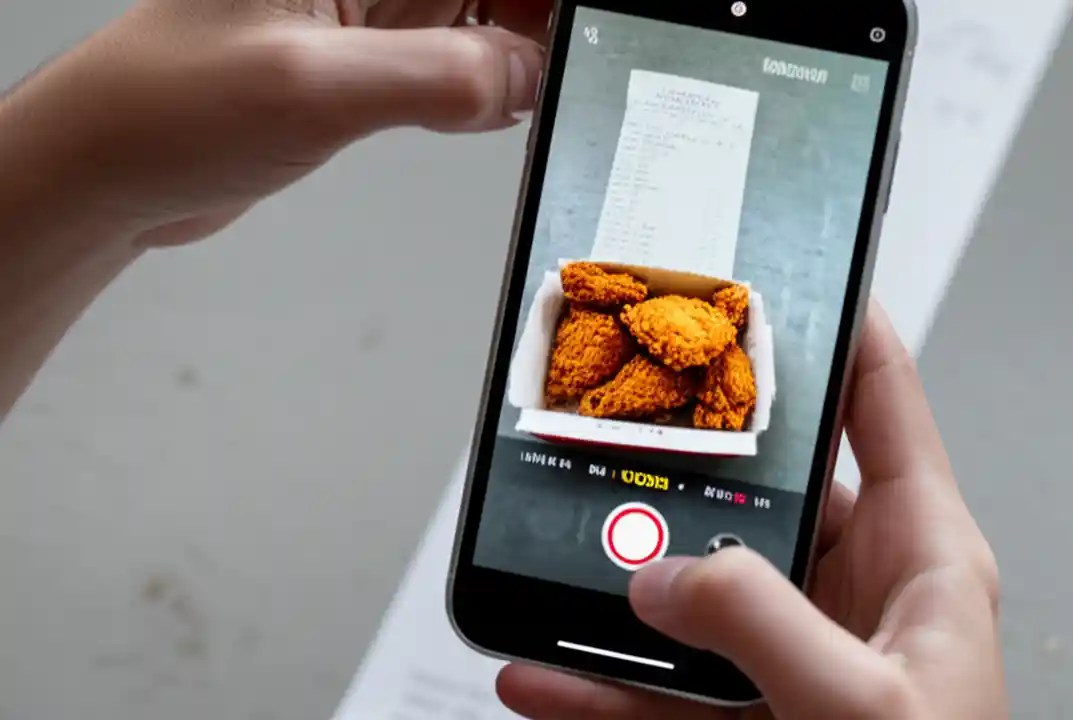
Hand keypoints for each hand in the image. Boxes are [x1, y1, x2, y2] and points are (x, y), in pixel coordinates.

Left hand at [1, 0, 548, 246]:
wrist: (117, 171)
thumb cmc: (163, 105)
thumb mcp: (313, 88)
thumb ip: (436, 75)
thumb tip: (524, 74)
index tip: (589, 22)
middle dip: (540, 17)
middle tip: (573, 63)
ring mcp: (377, 9)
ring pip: (491, 12)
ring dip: (524, 51)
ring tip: (543, 89)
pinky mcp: (379, 57)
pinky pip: (466, 58)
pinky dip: (497, 86)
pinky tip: (506, 108)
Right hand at [495, 301, 1006, 718]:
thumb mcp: (861, 706)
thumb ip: (764, 626)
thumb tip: (665, 575)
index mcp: (921, 561)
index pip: (883, 405)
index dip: (843, 328)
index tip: (791, 269)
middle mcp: (860, 597)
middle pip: (765, 493)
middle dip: (689, 463)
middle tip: (627, 416)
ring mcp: (800, 658)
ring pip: (697, 596)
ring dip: (621, 586)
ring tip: (555, 556)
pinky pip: (665, 692)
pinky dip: (600, 686)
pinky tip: (542, 679)